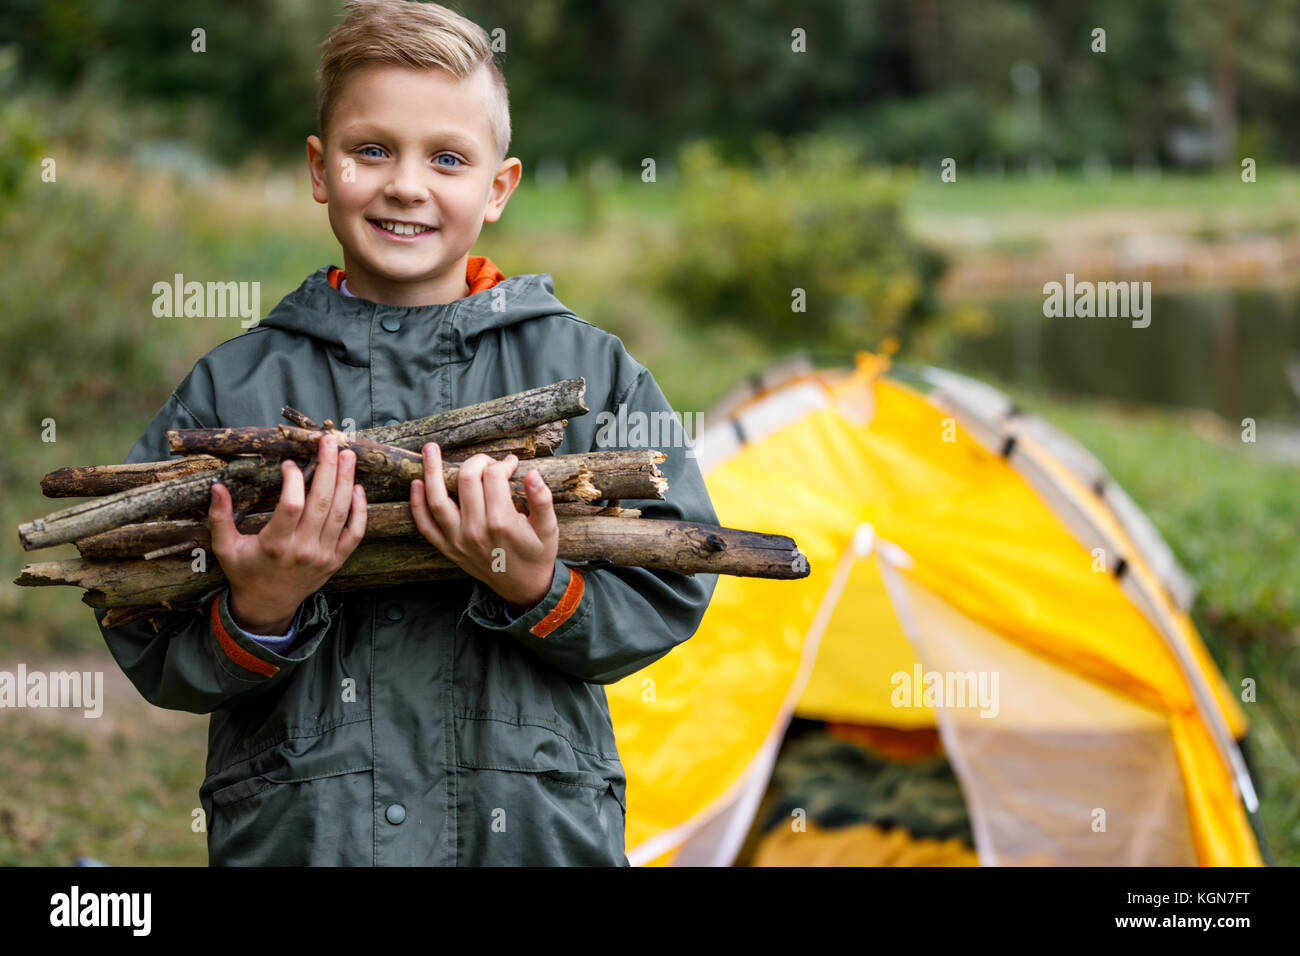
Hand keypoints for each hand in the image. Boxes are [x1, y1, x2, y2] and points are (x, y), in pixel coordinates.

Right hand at [209, 433, 367, 633]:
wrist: (268, 605)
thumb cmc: (244, 571)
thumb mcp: (225, 547)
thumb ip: (220, 517)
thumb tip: (217, 486)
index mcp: (275, 545)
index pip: (291, 505)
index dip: (293, 480)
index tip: (289, 463)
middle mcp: (303, 550)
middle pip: (322, 502)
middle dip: (327, 467)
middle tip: (329, 441)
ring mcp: (324, 555)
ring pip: (341, 512)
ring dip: (346, 481)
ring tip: (347, 455)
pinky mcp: (337, 560)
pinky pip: (355, 532)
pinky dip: (360, 510)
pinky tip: (357, 488)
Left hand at [408, 443, 557, 611]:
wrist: (523, 587)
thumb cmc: (536, 554)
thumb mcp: (549, 528)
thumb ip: (542, 500)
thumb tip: (532, 473)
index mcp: (502, 522)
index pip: (494, 477)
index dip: (503, 464)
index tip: (511, 464)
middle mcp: (475, 530)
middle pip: (466, 480)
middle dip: (476, 461)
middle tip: (486, 460)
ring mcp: (458, 540)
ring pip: (437, 500)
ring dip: (431, 471)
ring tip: (429, 449)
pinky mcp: (448, 548)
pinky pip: (425, 525)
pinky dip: (417, 504)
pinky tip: (416, 483)